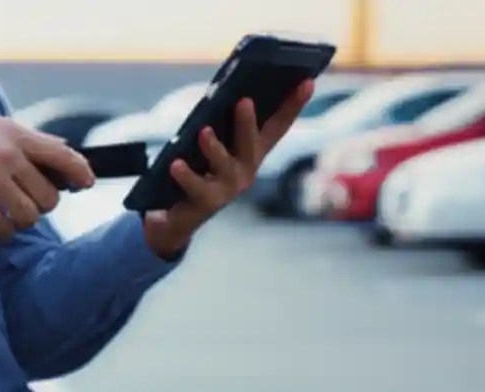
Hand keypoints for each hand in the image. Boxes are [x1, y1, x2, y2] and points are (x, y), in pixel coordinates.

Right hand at [0, 116, 95, 239]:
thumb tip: (62, 149)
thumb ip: (22, 140)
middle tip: (22, 204)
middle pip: (49, 195)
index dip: (79, 171)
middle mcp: (6, 154)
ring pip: (31, 216)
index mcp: (12, 133)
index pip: (61, 153)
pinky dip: (1, 233)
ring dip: (21, 222)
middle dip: (40, 205)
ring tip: (5, 215)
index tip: (87, 183)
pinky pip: (5, 230)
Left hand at [144, 80, 314, 259]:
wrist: (178, 218)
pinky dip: (186, 175)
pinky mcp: (206, 203)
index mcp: (252, 152)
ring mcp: (228, 188)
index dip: (293, 106)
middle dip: (248, 123)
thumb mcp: (214, 145)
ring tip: (204, 132)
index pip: (278, 126)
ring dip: (214, 147)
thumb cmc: (198, 171)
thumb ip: (220, 122)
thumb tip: (223, 90)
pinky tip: (176, 164)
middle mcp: (246, 170)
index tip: (307, 82)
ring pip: (224, 165)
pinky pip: (196, 186)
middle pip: (251, 144)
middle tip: (244, 101)